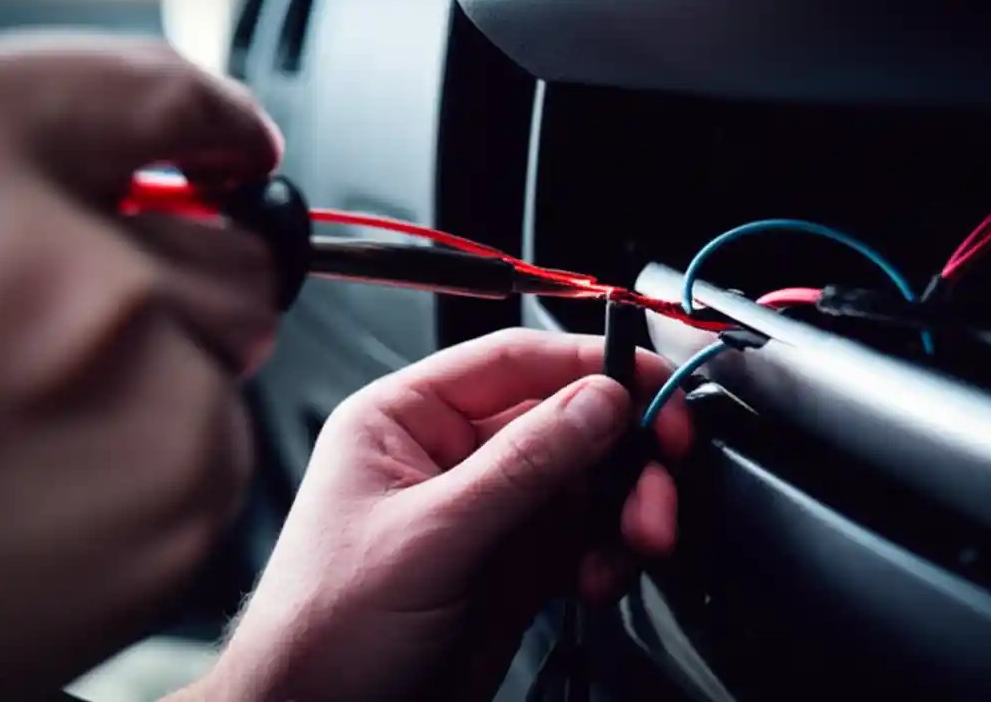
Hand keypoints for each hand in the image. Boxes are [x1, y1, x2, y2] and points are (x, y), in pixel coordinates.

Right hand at [0, 34, 281, 694]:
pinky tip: (42, 498)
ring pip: (227, 371)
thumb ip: (20, 186)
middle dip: (188, 294)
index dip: (205, 124)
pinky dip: (151, 478)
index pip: (155, 95)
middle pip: (236, 261)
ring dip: (158, 395)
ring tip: (23, 442)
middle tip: (74, 342)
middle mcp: (72, 272)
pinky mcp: (174, 516)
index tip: (227, 146)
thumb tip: (141, 186)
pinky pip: (211, 463)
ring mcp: (133, 397)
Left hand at [188, 329, 692, 700]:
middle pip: (566, 421)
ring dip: (626, 505)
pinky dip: (609, 553)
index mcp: (407, 419)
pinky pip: (586, 538)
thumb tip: (599, 399)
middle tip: (664, 472)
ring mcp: (489, 511)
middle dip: (622, 449)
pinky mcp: (515, 565)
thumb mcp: (431, 536)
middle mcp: (452, 455)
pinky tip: (602, 579)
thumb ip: (522, 465)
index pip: (515, 361)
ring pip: (586, 482)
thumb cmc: (326, 627)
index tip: (654, 383)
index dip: (591, 365)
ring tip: (641, 539)